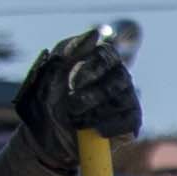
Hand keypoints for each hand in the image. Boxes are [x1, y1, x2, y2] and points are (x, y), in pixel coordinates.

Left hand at [11, 25, 141, 149]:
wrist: (45, 143)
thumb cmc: (45, 104)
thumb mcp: (48, 74)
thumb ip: (68, 50)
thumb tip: (96, 33)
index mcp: (96, 59)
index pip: (106, 54)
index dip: (91, 68)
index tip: (73, 83)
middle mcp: (116, 76)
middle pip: (119, 76)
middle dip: (91, 95)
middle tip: (72, 107)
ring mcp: (126, 99)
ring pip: (124, 98)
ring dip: (95, 112)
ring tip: (76, 121)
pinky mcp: (131, 122)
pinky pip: (129, 120)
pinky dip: (109, 126)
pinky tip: (94, 131)